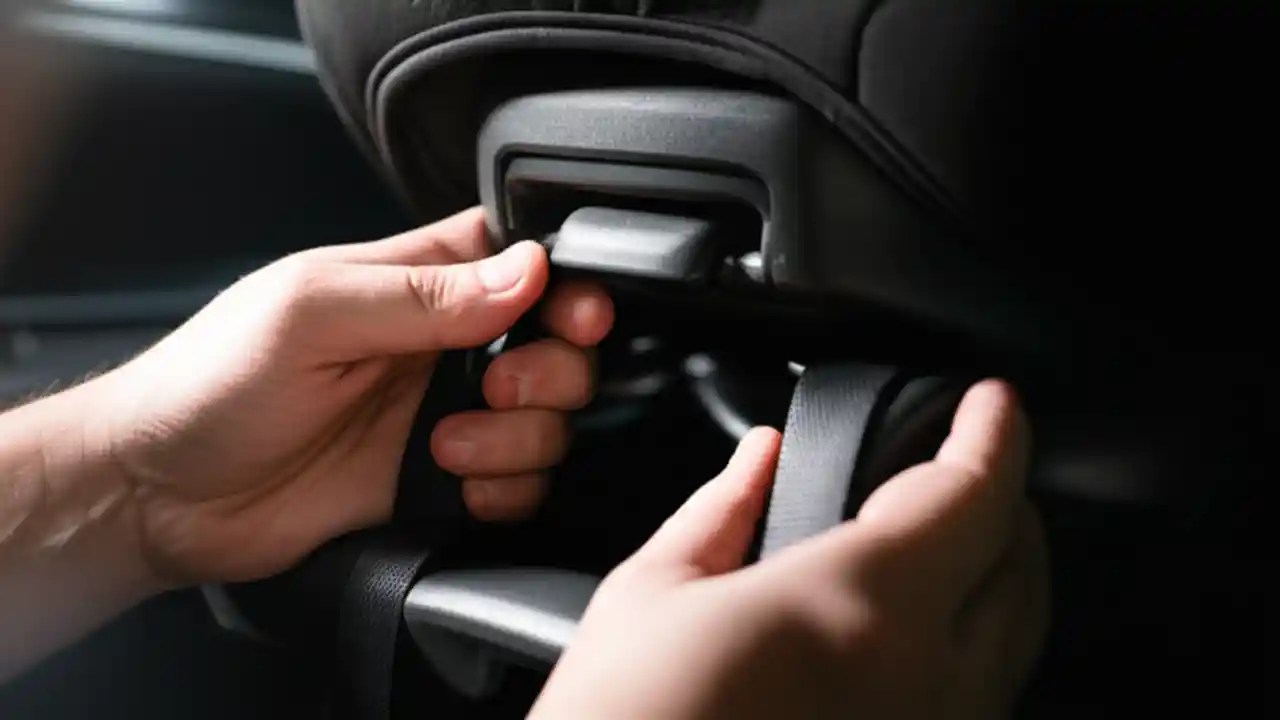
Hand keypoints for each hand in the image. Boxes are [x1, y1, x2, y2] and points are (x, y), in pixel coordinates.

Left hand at [96, 207, 611, 584]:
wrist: (160, 496)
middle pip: (556, 345)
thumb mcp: (310, 314)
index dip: (563, 284)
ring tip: (445, 446)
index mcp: (414, 283)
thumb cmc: (211, 384)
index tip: (574, 316)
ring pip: (547, 421)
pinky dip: (506, 491)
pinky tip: (454, 485)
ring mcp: (443, 418)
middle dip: (551, 372)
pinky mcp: (439, 485)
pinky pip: (518, 487)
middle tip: (496, 388)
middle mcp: (440, 348)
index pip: (522, 257)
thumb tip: (528, 270)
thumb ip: (423, 293)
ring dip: (519, 440)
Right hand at [531, 380, 1047, 719]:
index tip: (990, 403)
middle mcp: (925, 683)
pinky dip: (971, 645)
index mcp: (859, 609)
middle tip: (964, 464)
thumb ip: (721, 512)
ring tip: (950, 540)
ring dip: (998, 573)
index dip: (992, 433)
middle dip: (1005, 500)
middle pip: (1022, 565)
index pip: (974, 494)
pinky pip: (979, 700)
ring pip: (1017, 641)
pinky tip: (917, 633)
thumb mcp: (649, 598)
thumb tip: (758, 459)